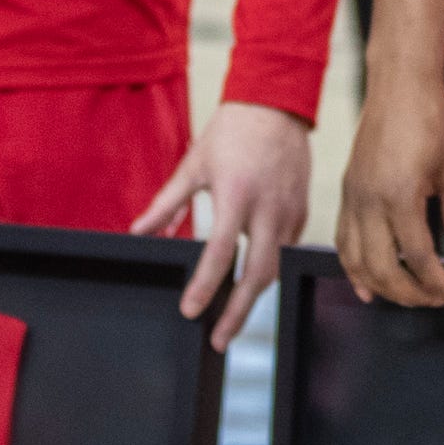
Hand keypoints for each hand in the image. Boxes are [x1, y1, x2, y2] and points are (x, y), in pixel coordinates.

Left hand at [128, 101, 308, 349]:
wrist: (276, 104)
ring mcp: (290, 212)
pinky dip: (268, 266)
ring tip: (231, 317)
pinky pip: (286, 248)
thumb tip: (140, 232)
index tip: (190, 311)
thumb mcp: (194, 166)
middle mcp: (267, 208)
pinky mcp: (303, 211)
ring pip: (275, 267)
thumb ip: (167, 204)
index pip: (221, 252)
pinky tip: (251, 277)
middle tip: (219, 341)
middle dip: (238, 314)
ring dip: (253, 295)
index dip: (205, 287)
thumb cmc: (232, 132)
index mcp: (236, 195)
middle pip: (258, 276)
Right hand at [333, 78, 443, 307]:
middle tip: (438, 300)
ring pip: (356, 262)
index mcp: (399, 196)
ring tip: (408, 297)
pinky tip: (366, 284)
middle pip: (384, 270)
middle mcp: (368, 202)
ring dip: (382, 288)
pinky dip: (353, 268)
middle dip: (412, 295)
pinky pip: (342, 241)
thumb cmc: (430, 119)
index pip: (419, 259)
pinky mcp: (346, 192)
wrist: (400, 84)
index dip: (441, 285)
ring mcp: (352, 198)